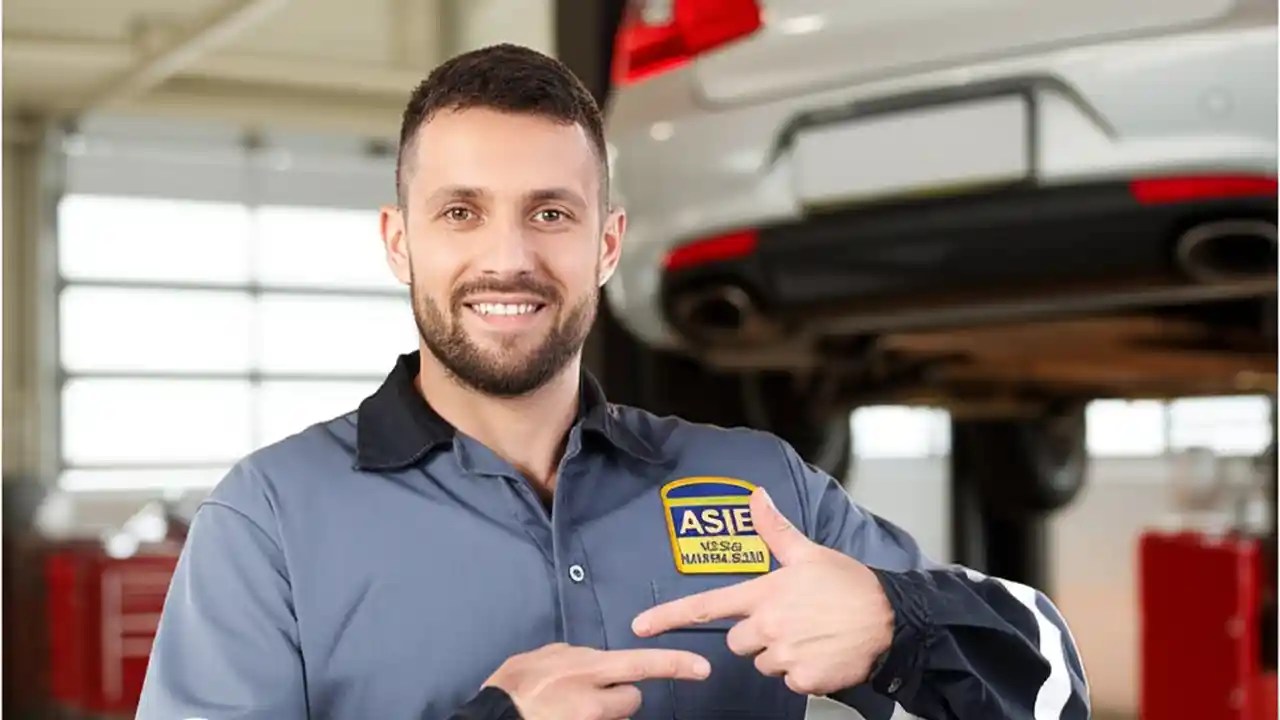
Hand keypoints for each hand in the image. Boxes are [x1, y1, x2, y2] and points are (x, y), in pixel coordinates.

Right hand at [482, 642, 710, 719]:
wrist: (494, 719)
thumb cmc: (512, 688)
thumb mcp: (543, 657)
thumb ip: (574, 655)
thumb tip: (588, 657)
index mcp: (586, 669)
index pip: (642, 664)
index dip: (675, 665)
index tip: (702, 669)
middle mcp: (594, 701)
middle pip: (633, 700)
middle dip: (619, 698)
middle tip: (592, 697)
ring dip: (603, 715)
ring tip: (570, 709)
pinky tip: (569, 716)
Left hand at [631, 487, 893, 695]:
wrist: (890, 617)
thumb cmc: (849, 583)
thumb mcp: (808, 552)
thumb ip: (775, 529)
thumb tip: (756, 496)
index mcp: (764, 593)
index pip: (706, 606)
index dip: (669, 616)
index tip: (639, 626)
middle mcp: (768, 625)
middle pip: (737, 642)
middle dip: (757, 636)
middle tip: (790, 621)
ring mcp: (784, 654)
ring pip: (763, 663)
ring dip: (780, 654)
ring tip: (810, 635)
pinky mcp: (803, 679)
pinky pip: (789, 681)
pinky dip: (803, 673)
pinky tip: (822, 653)